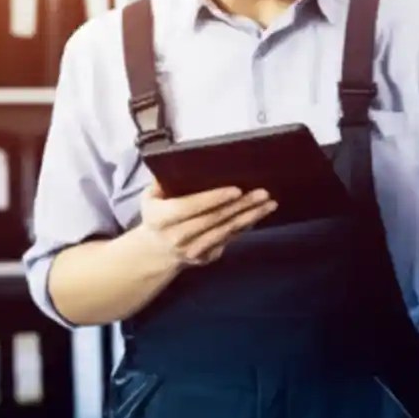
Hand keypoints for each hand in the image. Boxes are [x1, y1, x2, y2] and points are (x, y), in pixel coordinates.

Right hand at [136, 179, 277, 267]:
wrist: (157, 252)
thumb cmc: (158, 215)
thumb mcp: (150, 198)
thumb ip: (161, 182)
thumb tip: (178, 161)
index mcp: (161, 219)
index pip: (190, 207)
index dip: (214, 199)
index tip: (235, 190)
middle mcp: (177, 237)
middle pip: (214, 219)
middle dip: (241, 205)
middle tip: (262, 193)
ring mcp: (193, 251)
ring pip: (227, 231)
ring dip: (250, 217)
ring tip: (268, 203)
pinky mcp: (207, 257)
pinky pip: (231, 239)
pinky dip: (247, 226)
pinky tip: (260, 214)